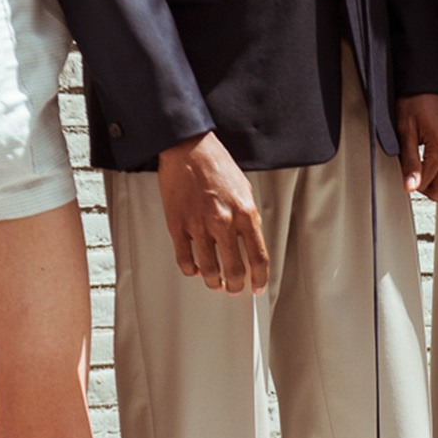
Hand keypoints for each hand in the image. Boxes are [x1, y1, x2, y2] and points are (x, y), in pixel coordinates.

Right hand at [156, 132, 269, 293]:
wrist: (188, 148)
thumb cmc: (217, 165)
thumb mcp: (244, 190)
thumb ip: (248, 219)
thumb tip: (249, 245)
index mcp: (245, 213)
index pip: (258, 257)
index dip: (259, 278)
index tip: (256, 287)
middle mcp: (223, 222)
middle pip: (235, 270)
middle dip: (236, 286)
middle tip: (234, 289)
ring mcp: (199, 225)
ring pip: (209, 270)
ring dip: (214, 282)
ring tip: (216, 283)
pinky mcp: (178, 225)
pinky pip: (185, 259)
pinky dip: (191, 270)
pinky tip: (195, 269)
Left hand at [395, 94, 437, 200]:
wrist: (428, 86)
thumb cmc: (415, 102)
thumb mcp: (405, 133)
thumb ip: (409, 163)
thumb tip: (410, 186)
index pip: (427, 183)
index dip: (411, 183)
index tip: (404, 174)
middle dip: (424, 187)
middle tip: (411, 173)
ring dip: (433, 182)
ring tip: (419, 166)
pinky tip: (428, 162)